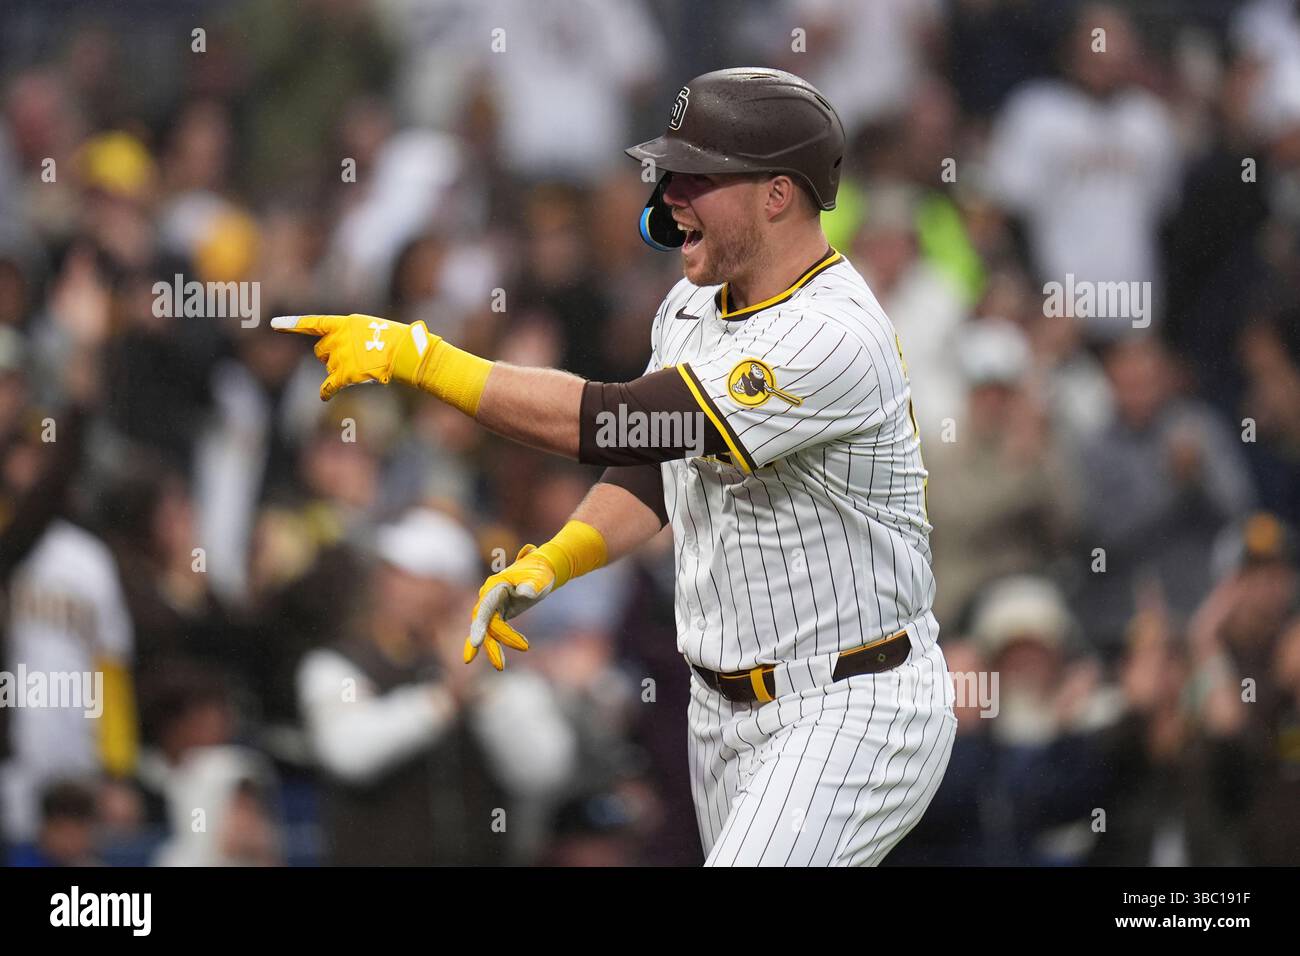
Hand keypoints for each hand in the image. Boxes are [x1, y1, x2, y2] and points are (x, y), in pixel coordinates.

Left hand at [271, 313, 431, 400]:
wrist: (406, 353)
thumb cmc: (398, 341)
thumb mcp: (374, 329)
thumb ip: (353, 336)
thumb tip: (340, 353)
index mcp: (344, 323)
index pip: (313, 323)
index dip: (292, 324)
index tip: (273, 324)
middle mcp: (337, 339)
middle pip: (321, 351)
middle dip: (330, 356)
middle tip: (350, 359)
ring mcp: (340, 357)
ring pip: (329, 368)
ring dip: (340, 370)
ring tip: (363, 369)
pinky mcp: (345, 374)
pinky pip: (329, 386)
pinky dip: (327, 392)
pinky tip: (325, 397)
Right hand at [464, 544, 555, 669]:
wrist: (543, 569)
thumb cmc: (541, 572)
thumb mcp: (540, 577)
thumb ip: (532, 584)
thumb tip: (526, 593)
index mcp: (496, 586)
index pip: (485, 608)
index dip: (479, 626)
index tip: (476, 642)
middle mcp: (489, 596)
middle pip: (485, 624)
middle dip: (492, 644)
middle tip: (500, 665)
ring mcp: (492, 605)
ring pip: (488, 631)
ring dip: (494, 649)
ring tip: (501, 667)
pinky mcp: (498, 614)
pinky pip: (492, 632)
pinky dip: (495, 645)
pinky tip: (499, 662)